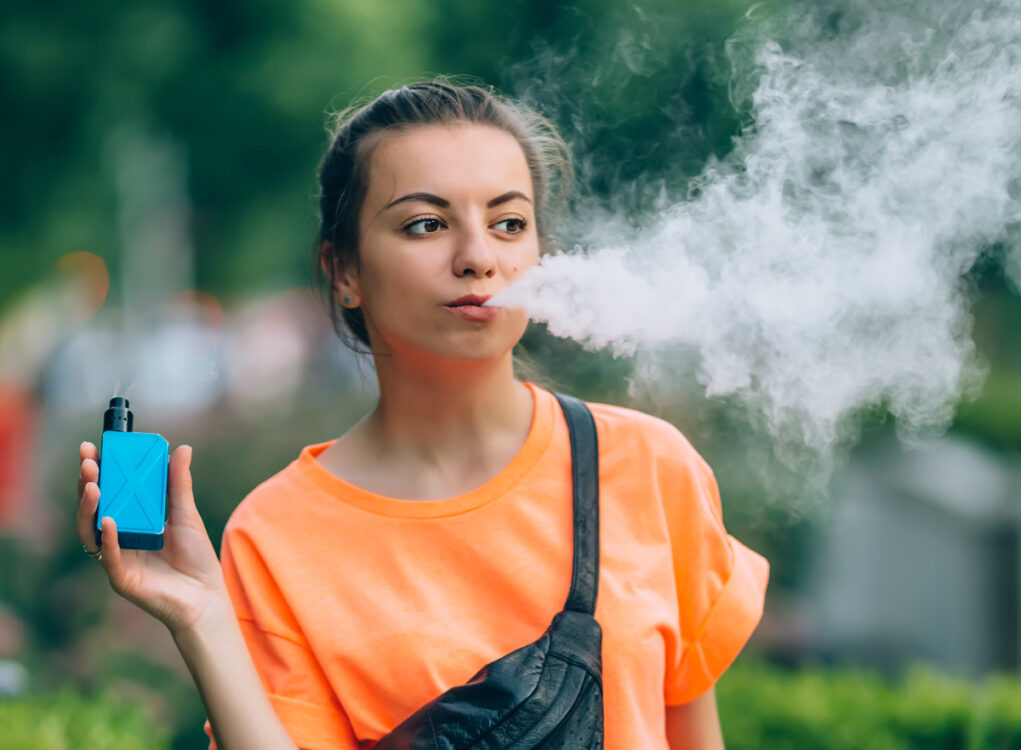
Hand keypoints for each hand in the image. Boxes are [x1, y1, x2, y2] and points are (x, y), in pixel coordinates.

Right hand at [76, 441, 229, 635]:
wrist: (206, 595)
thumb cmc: (195, 557)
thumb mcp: (187, 514)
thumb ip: (179, 484)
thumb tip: (182, 448)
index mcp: (130, 520)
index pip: (107, 491)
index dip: (98, 470)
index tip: (93, 447)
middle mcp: (117, 537)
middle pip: (93, 508)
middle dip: (87, 483)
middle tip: (87, 461)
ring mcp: (117, 558)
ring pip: (91, 531)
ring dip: (89, 508)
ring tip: (92, 486)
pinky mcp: (122, 578)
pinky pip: (110, 556)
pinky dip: (108, 537)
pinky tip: (108, 520)